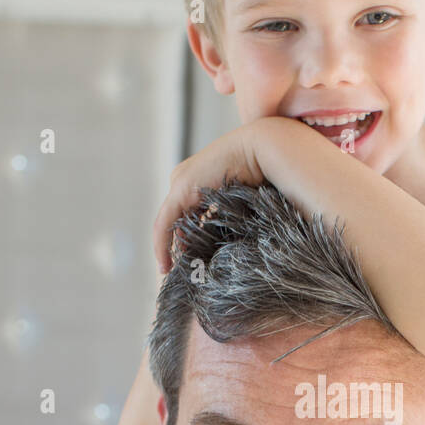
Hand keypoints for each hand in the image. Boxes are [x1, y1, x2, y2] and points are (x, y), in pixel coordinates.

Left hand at [153, 121, 267, 272]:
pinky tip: (165, 266)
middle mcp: (184, 180)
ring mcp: (180, 183)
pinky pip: (164, 224)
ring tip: (176, 274)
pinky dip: (162, 246)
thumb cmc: (262, 174)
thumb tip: (223, 246)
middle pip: (177, 221)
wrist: (262, 151)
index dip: (185, 241)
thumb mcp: (240, 202)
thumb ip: (226, 218)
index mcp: (198, 181)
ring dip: (172, 250)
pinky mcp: (179, 190)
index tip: (188, 262)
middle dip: (179, 248)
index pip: (185, 216)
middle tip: (183, 273)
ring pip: (169, 224)